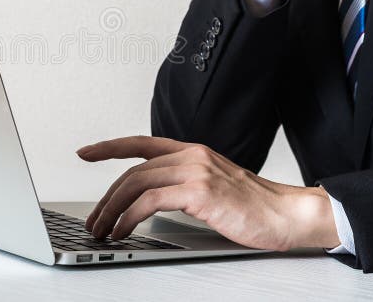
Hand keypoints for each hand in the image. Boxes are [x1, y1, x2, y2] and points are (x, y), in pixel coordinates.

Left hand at [77, 136, 339, 250]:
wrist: (287, 214)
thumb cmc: (253, 207)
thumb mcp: (214, 185)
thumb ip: (184, 183)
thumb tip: (151, 199)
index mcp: (192, 152)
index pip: (141, 143)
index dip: (110, 147)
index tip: (86, 152)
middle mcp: (190, 156)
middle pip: (133, 170)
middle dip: (107, 196)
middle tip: (94, 218)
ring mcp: (195, 171)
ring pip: (136, 183)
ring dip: (112, 208)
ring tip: (102, 228)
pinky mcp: (199, 192)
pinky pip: (150, 201)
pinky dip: (130, 217)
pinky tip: (124, 230)